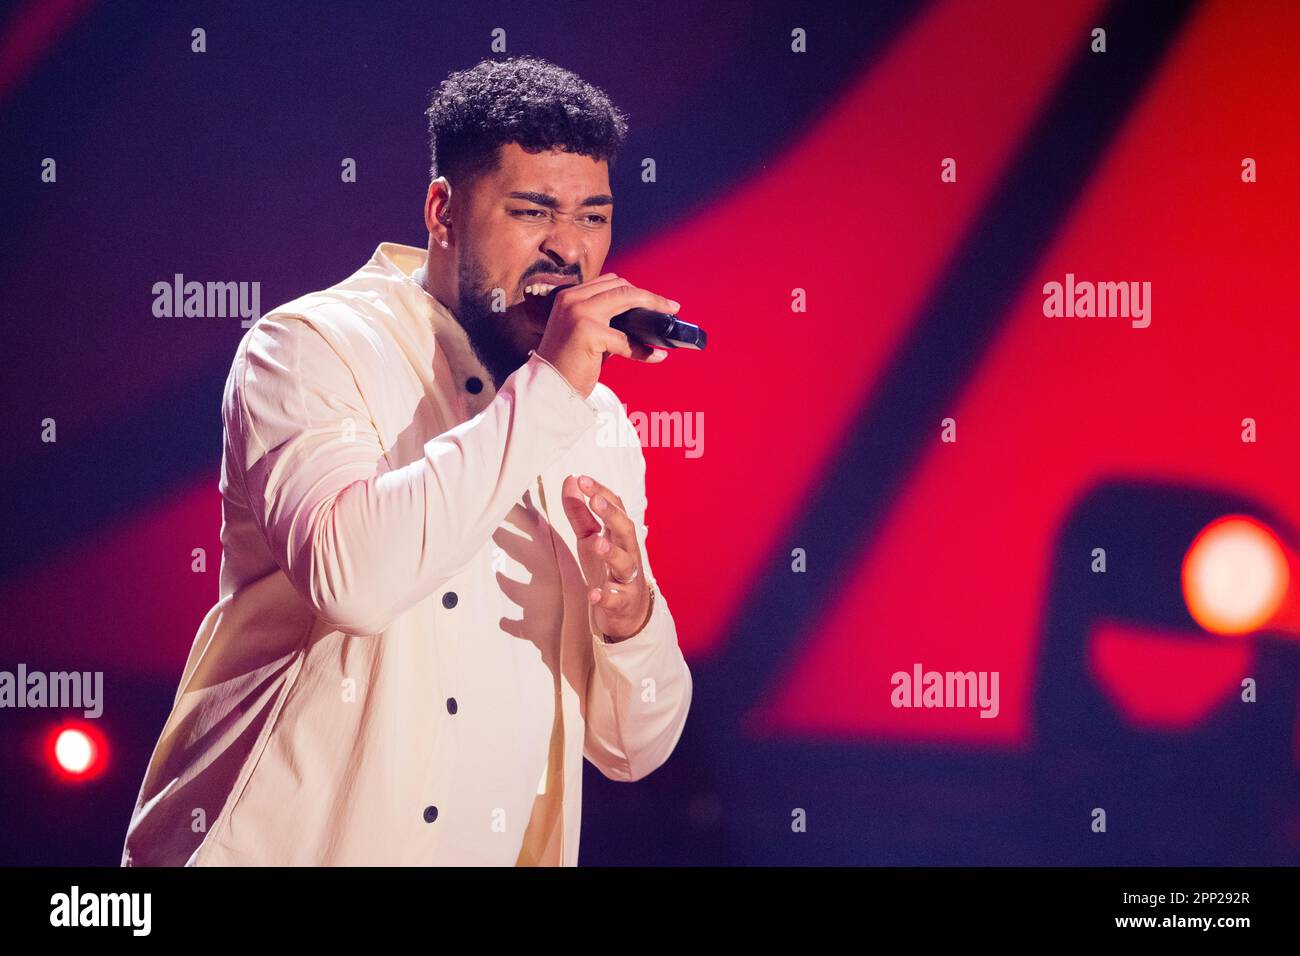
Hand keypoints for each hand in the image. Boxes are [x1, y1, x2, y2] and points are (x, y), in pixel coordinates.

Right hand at [536, 274, 677, 397]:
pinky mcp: (587, 332)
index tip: (656, 299)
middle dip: (649, 296)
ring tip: (669, 318)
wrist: (548, 390)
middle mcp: (572, 299)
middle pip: (620, 285)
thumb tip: (641, 319)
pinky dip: (643, 350)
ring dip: (653, 306)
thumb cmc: (568, 366)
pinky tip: (654, 356)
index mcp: (569, 296)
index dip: (635, 289)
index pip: (608, 282)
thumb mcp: (585, 334)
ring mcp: (579, 313)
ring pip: (627, 297)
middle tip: (671, 307)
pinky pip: (626, 339)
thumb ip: (607, 321)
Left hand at [560, 473, 650, 639]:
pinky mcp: (623, 603)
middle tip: (595, 500)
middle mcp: (628, 552)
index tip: (582, 479)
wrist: (626, 612)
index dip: (601, 492)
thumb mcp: (590, 538)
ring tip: (597, 543)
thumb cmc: (607, 569)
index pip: (616, 507)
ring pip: (625, 563)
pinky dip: (605, 596)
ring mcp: (628, 578)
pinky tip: (593, 593)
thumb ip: (580, 513)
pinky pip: (616, 599)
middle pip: (626, 529)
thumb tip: (571, 480)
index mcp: (620, 535)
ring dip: (612, 552)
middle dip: (612, 514)